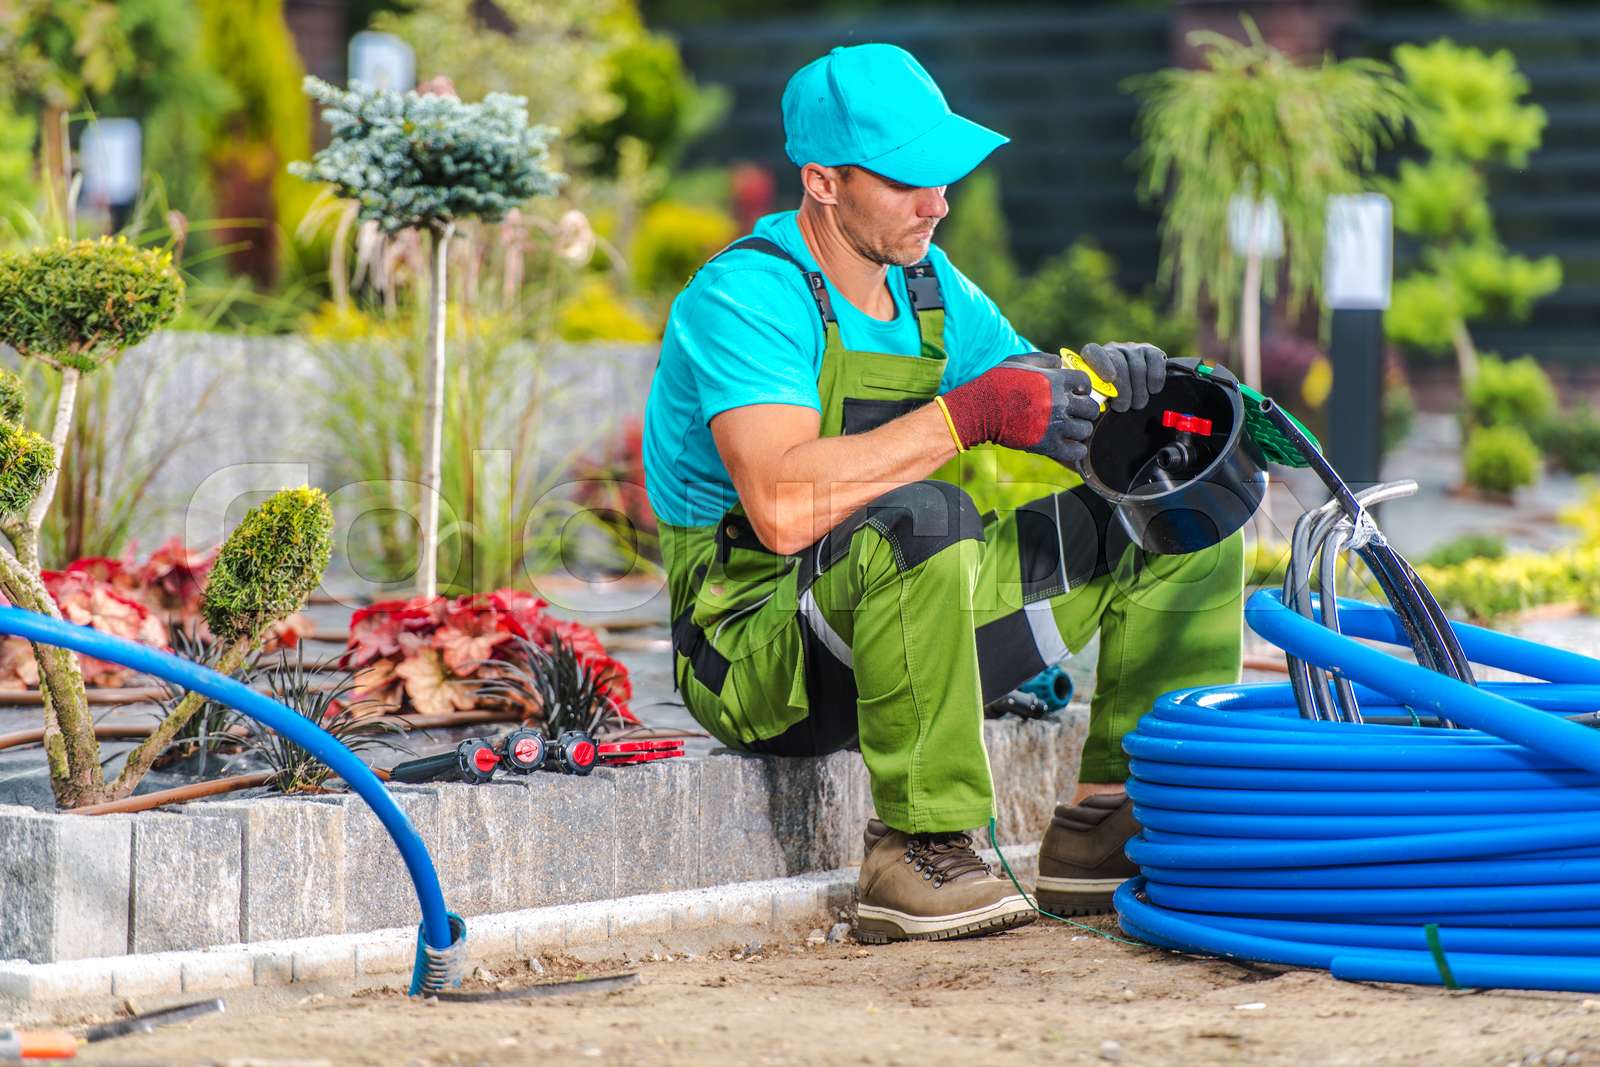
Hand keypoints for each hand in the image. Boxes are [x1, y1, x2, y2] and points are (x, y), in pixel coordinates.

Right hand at [939, 352, 1100, 466]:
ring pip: (1085, 430)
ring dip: (1079, 430)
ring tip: (1067, 429)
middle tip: (1074, 413)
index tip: (1075, 393)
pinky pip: (1076, 452)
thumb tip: (1060, 363)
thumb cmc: (997, 382)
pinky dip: (1075, 450)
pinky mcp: (1047, 445)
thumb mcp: (1019, 361)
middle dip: (1084, 410)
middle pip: (1091, 408)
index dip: (1083, 388)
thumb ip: (1043, 359)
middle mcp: (1060, 402)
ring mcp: (1055, 425)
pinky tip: (1066, 445)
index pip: (1085, 383)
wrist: (980, 409)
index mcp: (1056, 380)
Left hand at [1077, 342, 1167, 413]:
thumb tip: (1099, 403)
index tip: (1108, 379)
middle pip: (1119, 363)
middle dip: (1123, 389)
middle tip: (1122, 408)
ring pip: (1138, 367)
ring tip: (1137, 404)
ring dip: (1139, 391)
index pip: (1093, 351)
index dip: (1101, 364)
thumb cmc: (1109, 395)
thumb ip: (1096, 396)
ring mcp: (1133, 348)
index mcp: (1093, 357)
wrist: (1130, 389)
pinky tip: (1152, 390)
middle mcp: (1114, 348)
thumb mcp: (1098, 395)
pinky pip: (1156, 362)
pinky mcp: (1151, 350)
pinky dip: (1155, 379)